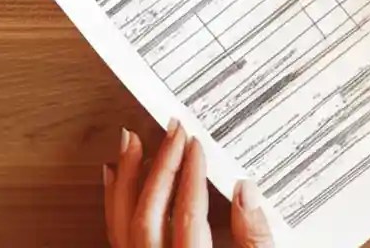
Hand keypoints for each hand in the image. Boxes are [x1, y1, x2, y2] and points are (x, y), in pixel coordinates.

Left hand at [103, 123, 273, 247]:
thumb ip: (256, 240)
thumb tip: (245, 190)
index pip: (188, 219)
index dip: (192, 178)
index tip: (197, 145)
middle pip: (149, 218)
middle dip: (160, 168)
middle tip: (172, 131)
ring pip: (122, 226)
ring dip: (126, 180)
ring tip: (131, 142)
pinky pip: (116, 237)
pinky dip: (113, 203)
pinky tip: (114, 177)